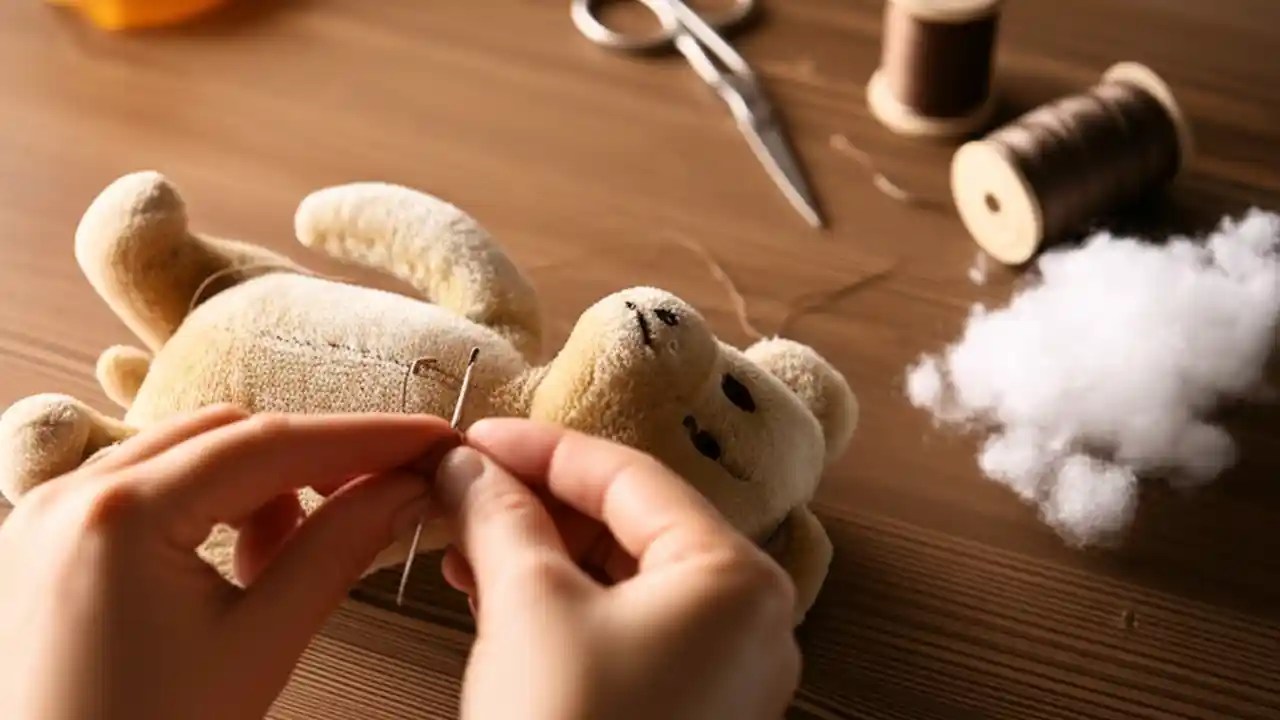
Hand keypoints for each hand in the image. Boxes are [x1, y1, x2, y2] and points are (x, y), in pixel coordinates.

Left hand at [0, 406, 458, 719]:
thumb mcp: (257, 648)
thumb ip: (337, 552)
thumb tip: (400, 493)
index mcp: (121, 517)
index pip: (272, 444)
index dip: (366, 438)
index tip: (427, 440)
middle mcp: (71, 500)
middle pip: (230, 435)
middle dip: (314, 461)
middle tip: (383, 489)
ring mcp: (50, 518)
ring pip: (188, 453)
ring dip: (261, 485)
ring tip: (291, 554)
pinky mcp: (49, 542)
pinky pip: (148, 486)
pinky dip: (210, 504)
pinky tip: (241, 559)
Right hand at [435, 418, 800, 719]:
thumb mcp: (527, 610)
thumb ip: (500, 518)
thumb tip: (464, 467)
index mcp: (735, 577)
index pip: (631, 475)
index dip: (542, 449)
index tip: (475, 439)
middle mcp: (746, 619)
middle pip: (631, 523)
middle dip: (537, 504)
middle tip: (463, 490)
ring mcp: (722, 670)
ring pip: (623, 578)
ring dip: (542, 554)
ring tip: (466, 544)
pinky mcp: (687, 707)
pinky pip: (625, 629)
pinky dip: (563, 605)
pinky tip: (498, 597)